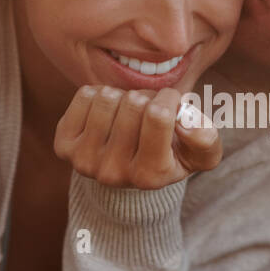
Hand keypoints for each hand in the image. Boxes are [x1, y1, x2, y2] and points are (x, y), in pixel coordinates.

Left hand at [53, 85, 220, 189]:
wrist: (129, 169)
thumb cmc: (171, 154)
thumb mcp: (199, 154)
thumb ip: (205, 140)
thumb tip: (186, 119)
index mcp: (151, 176)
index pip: (158, 115)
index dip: (169, 98)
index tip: (172, 104)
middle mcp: (114, 174)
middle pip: (133, 104)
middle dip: (147, 97)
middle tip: (148, 110)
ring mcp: (85, 162)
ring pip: (107, 98)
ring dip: (123, 95)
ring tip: (129, 112)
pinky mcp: (64, 146)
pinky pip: (85, 96)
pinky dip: (99, 94)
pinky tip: (108, 112)